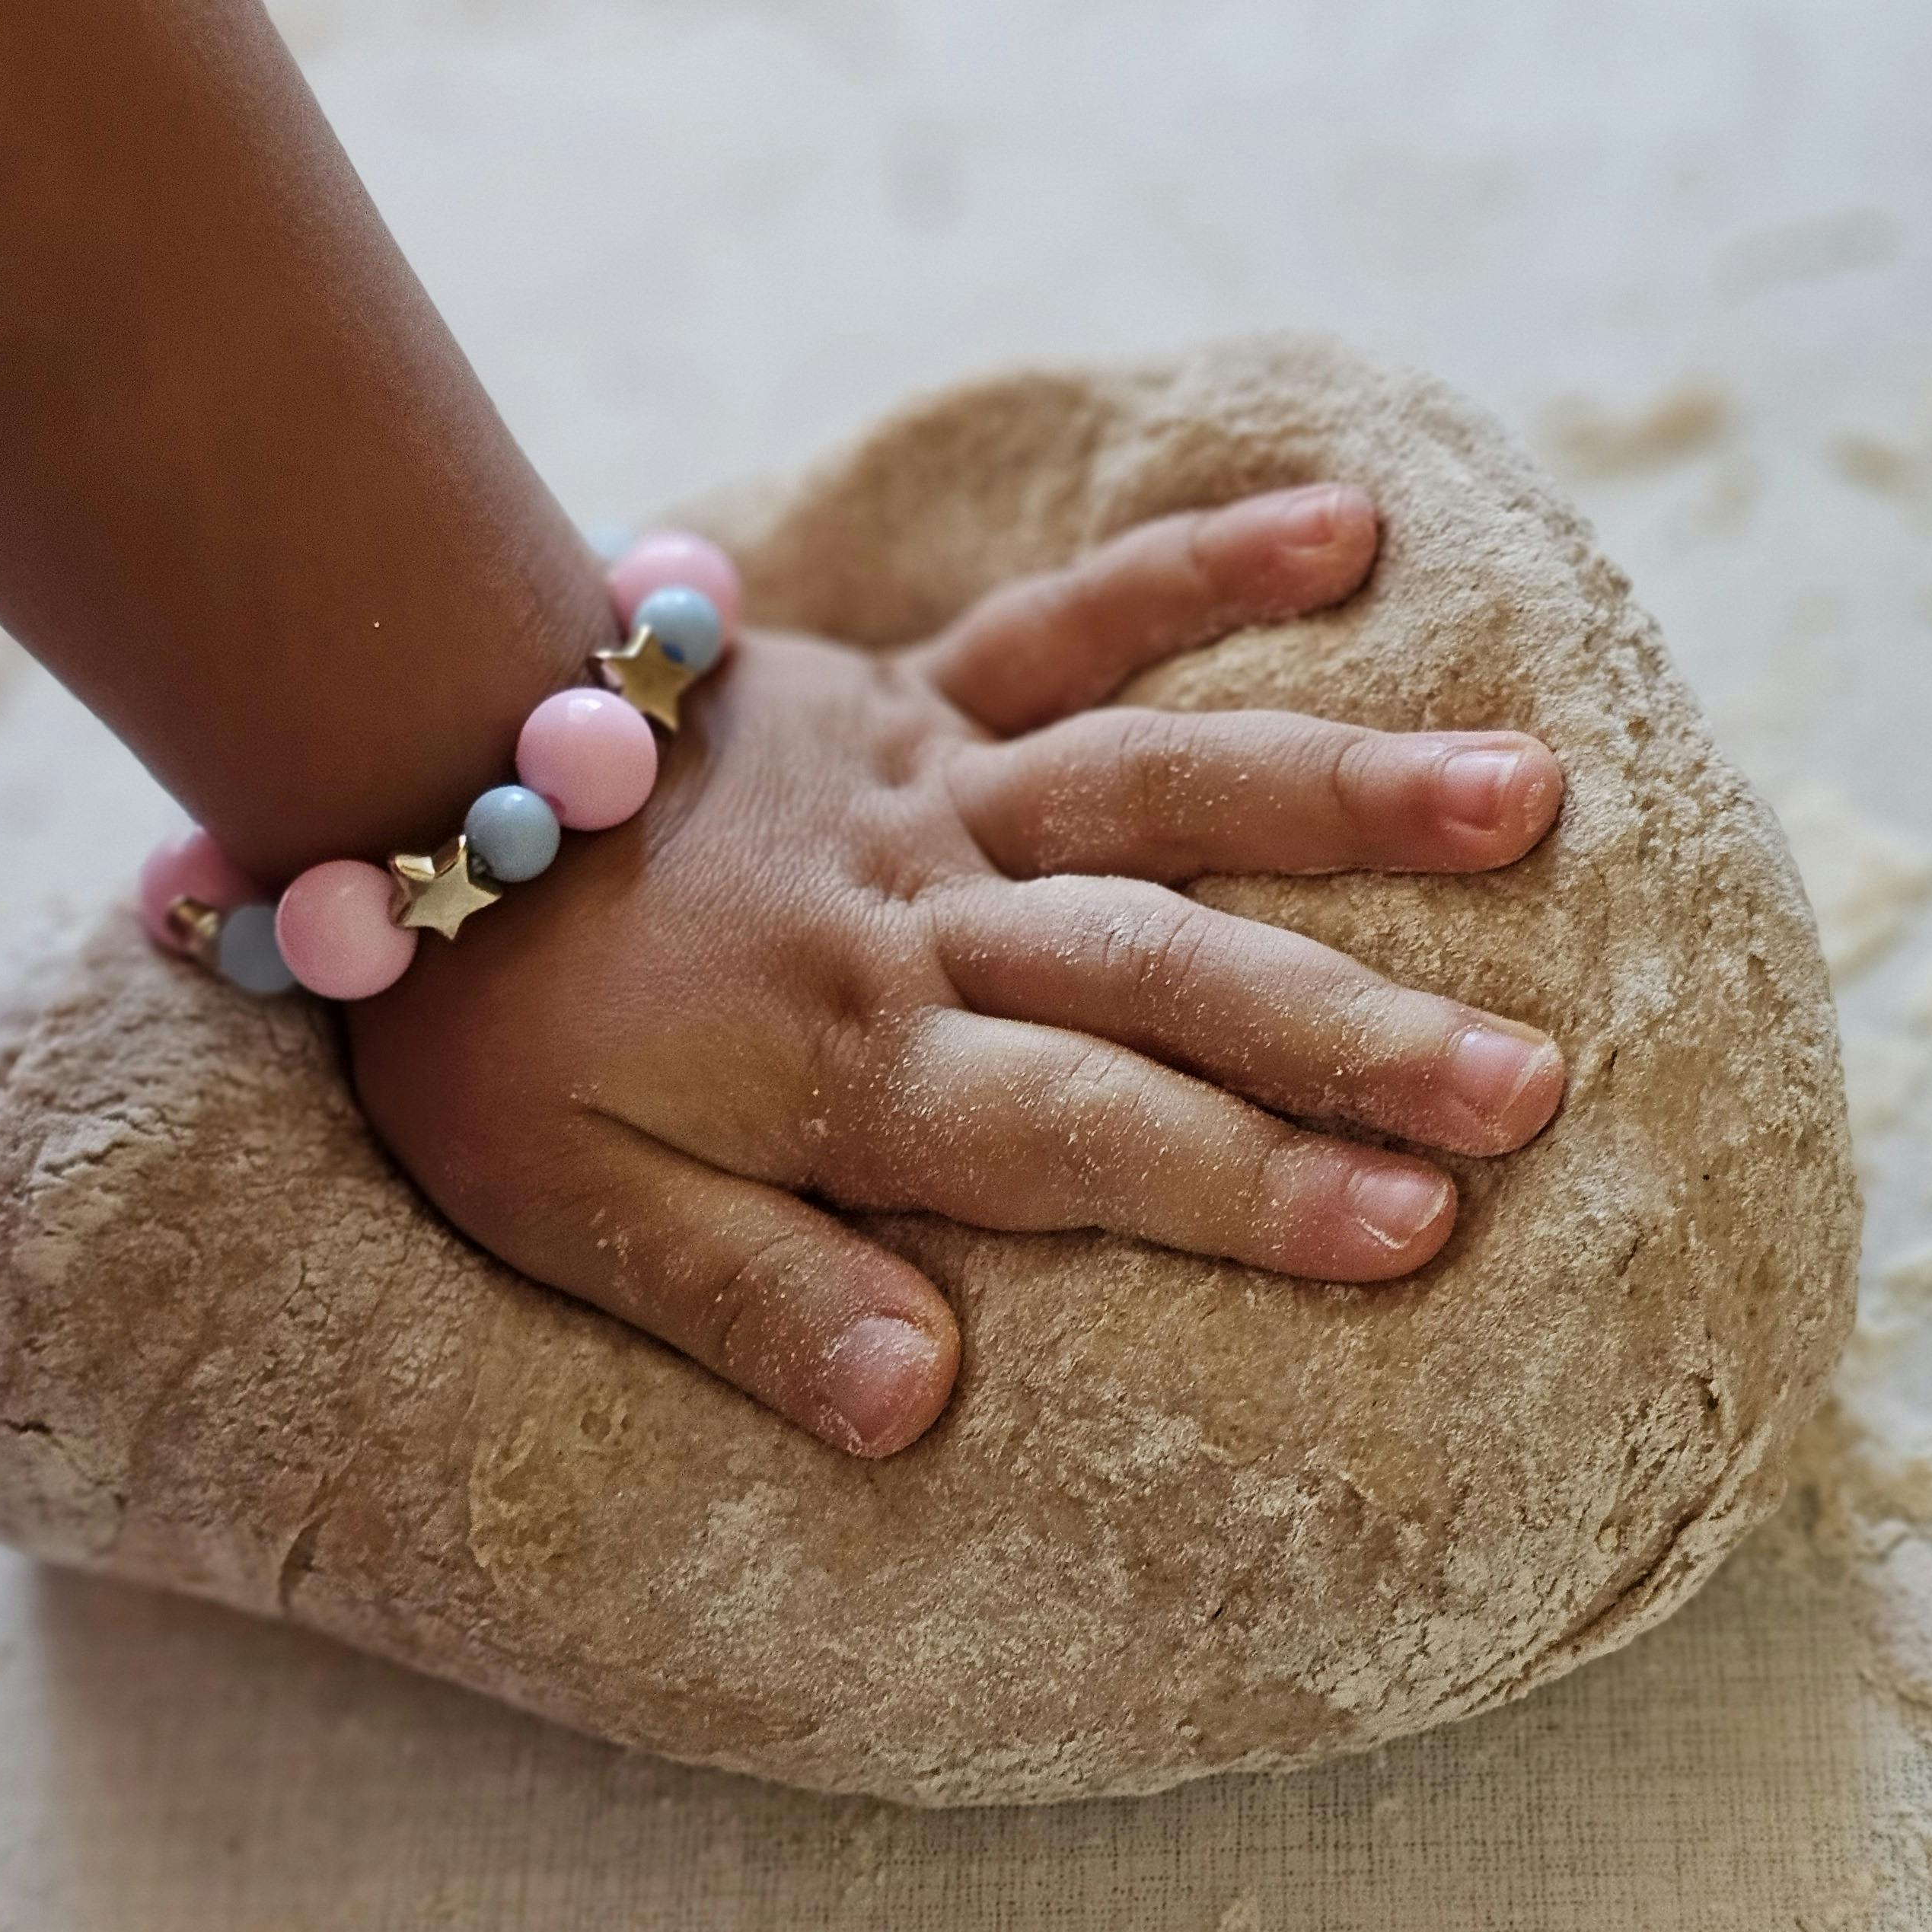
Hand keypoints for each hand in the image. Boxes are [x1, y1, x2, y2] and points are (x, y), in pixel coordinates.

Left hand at [351, 485, 1564, 1458]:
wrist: (401, 781)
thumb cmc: (499, 1034)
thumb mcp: (572, 1217)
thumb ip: (752, 1303)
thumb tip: (920, 1405)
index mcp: (854, 1063)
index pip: (1084, 1133)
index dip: (1250, 1184)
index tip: (1417, 1224)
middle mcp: (924, 918)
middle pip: (1163, 973)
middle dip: (1351, 1035)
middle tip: (1530, 1081)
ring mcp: (933, 786)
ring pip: (1160, 785)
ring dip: (1342, 793)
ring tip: (1524, 792)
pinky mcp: (916, 686)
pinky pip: (1069, 617)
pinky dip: (1200, 563)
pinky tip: (1347, 526)